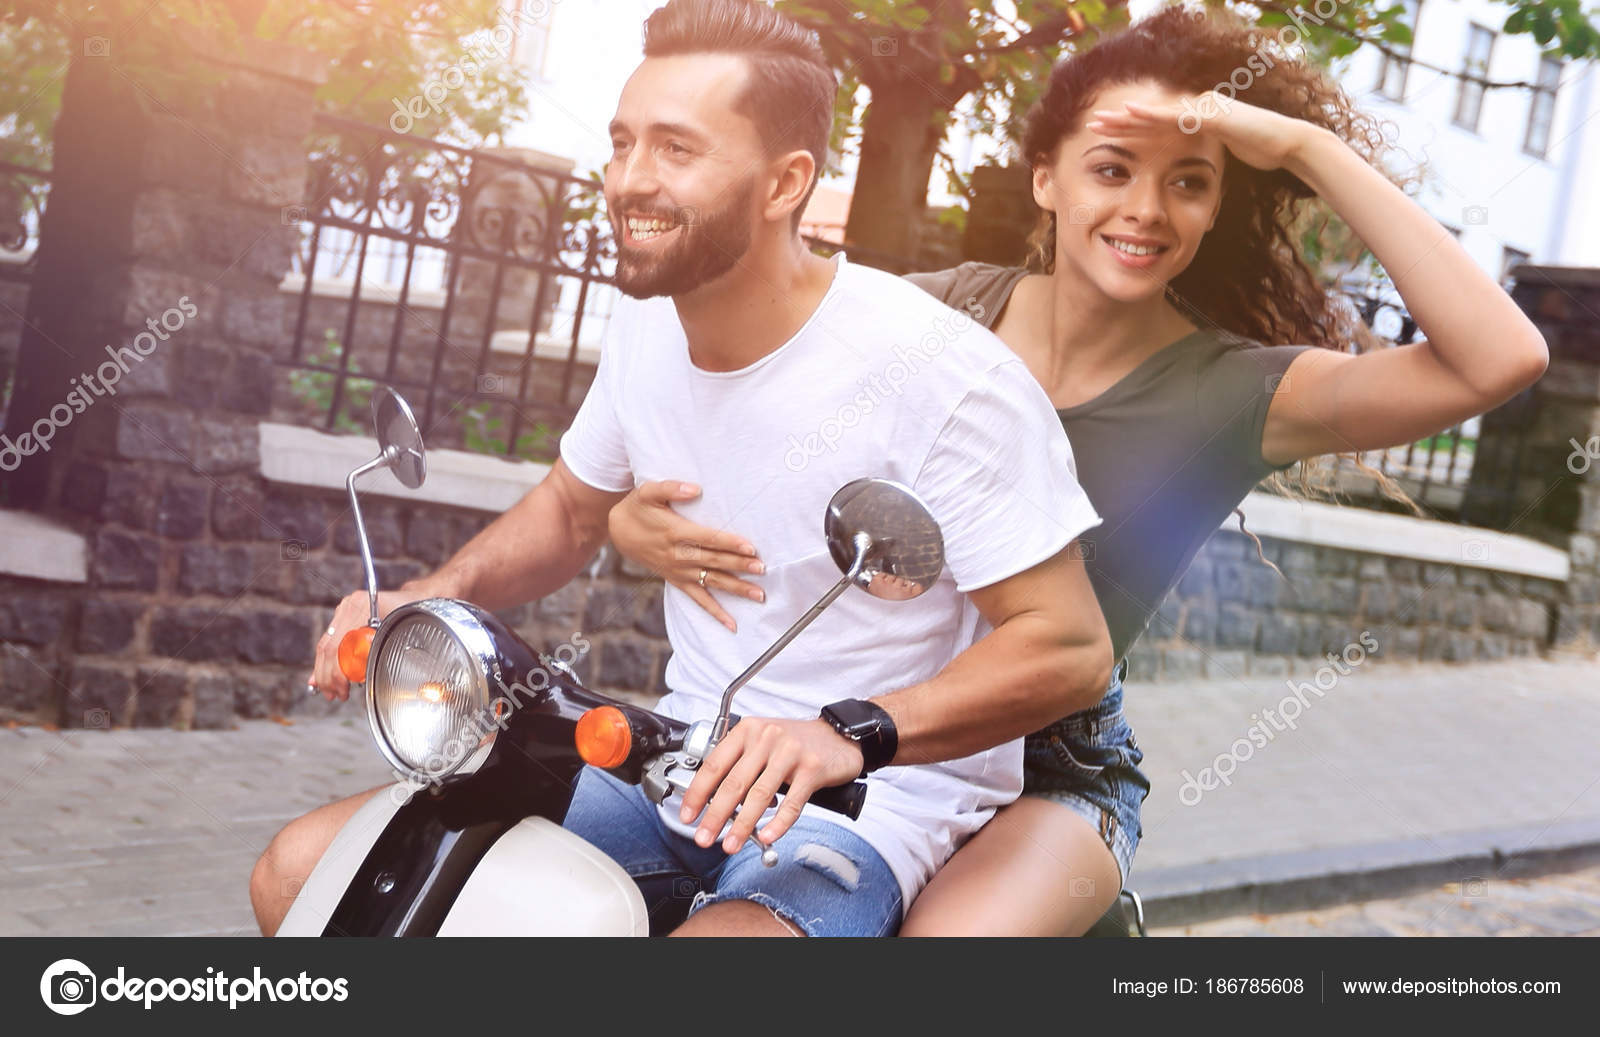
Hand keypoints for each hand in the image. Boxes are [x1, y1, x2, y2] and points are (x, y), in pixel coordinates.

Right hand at [310, 588, 426, 701]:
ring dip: (325, 671)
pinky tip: (322, 676)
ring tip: (330, 690)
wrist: (419, 599)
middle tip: (335, 695)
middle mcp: (350, 606)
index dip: (337, 673)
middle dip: (328, 676)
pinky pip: (330, 640)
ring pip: (326, 644)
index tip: (343, 690)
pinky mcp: (345, 615)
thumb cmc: (416, 615)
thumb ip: (381, 650)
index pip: (338, 647)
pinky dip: (327, 661)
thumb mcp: (403, 633)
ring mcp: (346, 609)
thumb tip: (362, 675)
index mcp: (361, 607)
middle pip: (328, 647)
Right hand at [607, 480, 764, 631]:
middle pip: (714, 562)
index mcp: (675, 532)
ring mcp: (678, 571)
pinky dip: (715, 612)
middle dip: (739, 566)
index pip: (708, 539)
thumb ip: (671, 488)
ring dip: (736, 588)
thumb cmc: (638, 508)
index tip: (750, 547)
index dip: (729, 543)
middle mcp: (678, 555)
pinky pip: (698, 599)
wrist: (619, 532)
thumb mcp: (648, 491)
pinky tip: (732, 624)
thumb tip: (695, 489)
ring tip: (758, 594)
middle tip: (762, 568)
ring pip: (711, 581)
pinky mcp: (677, 581)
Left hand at [678, 717, 863, 852]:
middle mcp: (767, 738)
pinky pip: (792, 803)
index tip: (689, 815)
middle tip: (705, 837)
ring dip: (742, 825)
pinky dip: (778, 823)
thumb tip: (714, 801)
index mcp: (748, 730)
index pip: (714, 764)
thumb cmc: (796, 743)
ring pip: (760, 795)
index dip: (698, 793)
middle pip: (734, 783)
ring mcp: (790, 752)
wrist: (838, 735)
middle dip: (716, 815)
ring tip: (731, 844)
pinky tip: (767, 836)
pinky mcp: (812, 769)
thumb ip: (740, 765)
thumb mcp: (762, 742)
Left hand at [1087, 93, 1327, 173]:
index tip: (1104, 137)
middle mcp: (1196, 108)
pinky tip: (1132, 114)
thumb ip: (1205, 154)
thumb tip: (1191, 169)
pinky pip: (1177, 115)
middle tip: (1091, 124)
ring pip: (1157, 113)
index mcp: (1195, 119)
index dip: (1129, 130)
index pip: (1156, 126)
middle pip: (1150, 116)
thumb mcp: (1224, 153)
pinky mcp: (1212, 114)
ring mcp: (1203, 108)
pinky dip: (1153, 114)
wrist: (1287, 144)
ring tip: (1101, 121)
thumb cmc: (1259, 149)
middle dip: (1120, 121)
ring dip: (1127, 117)